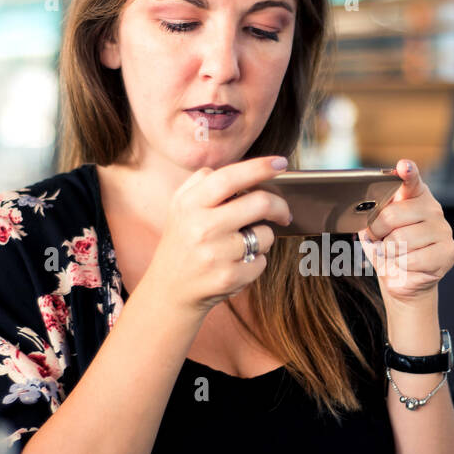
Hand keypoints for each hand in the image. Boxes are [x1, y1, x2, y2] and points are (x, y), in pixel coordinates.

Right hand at [141, 155, 291, 318]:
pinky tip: (238, 264)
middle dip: (280, 206)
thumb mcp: (180, 207)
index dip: (259, 167)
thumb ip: (203, 182)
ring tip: (244, 245)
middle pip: (259, 203)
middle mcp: (201, 227)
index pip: (229, 178)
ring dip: (263, 239)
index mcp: (190, 204)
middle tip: (284, 213)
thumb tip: (243, 171)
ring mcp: (215, 254)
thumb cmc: (182, 243)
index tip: (281, 163)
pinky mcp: (228, 278)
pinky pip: (262, 261)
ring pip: (265, 235)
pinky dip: (256, 262)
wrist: (169, 290)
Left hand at [357, 159, 453, 303]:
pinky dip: (401, 265)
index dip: (407, 173)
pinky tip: (405, 264)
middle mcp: (432, 208)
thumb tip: (368, 214)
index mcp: (415, 195)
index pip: (410, 180)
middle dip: (377, 232)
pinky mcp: (447, 252)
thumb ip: (374, 215)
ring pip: (401, 240)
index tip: (403, 166)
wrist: (403, 280)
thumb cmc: (389, 249)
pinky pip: (412, 259)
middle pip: (393, 215)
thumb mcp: (376, 229)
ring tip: (392, 254)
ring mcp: (443, 230)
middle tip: (377, 240)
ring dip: (388, 252)